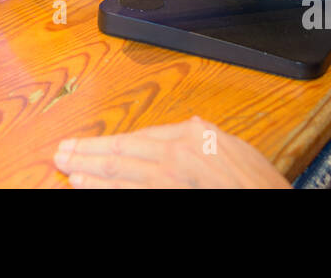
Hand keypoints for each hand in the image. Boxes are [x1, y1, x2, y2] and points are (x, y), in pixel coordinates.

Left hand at [53, 117, 290, 187]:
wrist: (269, 203)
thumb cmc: (257, 183)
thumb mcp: (233, 146)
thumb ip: (205, 136)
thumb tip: (191, 127)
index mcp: (188, 139)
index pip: (138, 138)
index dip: (109, 143)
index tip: (89, 144)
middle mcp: (173, 160)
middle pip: (121, 156)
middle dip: (88, 154)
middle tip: (62, 153)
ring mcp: (167, 185)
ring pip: (120, 178)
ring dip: (90, 175)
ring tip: (67, 171)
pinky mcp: (167, 202)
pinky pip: (131, 198)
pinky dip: (107, 194)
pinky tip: (89, 191)